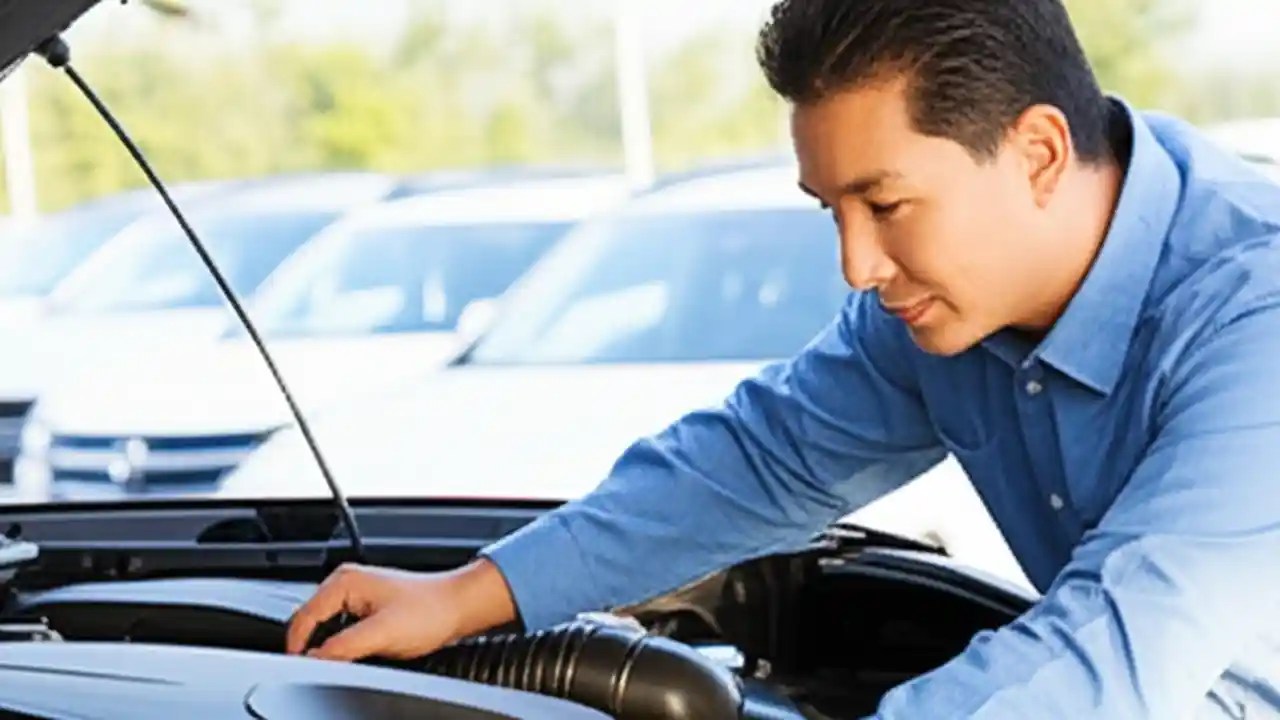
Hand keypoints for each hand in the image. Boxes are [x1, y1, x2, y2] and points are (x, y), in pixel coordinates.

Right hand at [285, 558, 516, 661]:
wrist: (459, 607)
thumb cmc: (430, 612)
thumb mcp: (380, 634)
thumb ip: (342, 647)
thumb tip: (313, 659)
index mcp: (344, 582)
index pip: (303, 617)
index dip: (296, 647)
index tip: (298, 669)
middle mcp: (346, 582)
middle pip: (311, 621)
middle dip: (310, 645)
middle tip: (317, 670)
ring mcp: (356, 593)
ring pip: (324, 625)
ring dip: (325, 644)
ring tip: (336, 662)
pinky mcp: (367, 605)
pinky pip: (340, 627)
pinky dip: (339, 642)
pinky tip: (351, 653)